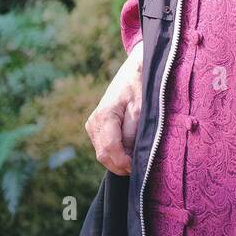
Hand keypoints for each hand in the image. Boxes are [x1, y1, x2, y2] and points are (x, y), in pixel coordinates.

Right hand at [85, 42, 143, 174]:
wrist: (137, 67)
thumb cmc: (142, 85)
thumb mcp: (143, 108)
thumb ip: (133, 132)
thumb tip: (129, 156)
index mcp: (104, 116)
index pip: (109, 150)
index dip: (124, 163)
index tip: (140, 167)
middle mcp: (93, 122)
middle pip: (104, 156)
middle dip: (122, 165)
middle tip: (143, 166)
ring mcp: (93, 125)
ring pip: (104, 154)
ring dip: (120, 160)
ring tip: (140, 158)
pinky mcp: (97, 127)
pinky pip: (106, 147)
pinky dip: (118, 153)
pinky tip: (132, 151)